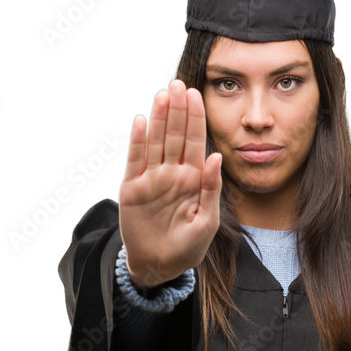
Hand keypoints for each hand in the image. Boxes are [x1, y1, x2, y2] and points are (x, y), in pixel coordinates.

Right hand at [118, 79, 221, 287]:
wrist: (159, 266)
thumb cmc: (188, 247)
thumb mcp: (207, 221)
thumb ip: (212, 189)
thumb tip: (217, 156)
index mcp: (194, 179)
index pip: (196, 142)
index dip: (196, 119)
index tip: (197, 95)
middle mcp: (173, 173)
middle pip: (175, 135)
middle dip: (178, 110)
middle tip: (178, 84)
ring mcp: (152, 179)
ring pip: (156, 142)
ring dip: (158, 118)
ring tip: (162, 94)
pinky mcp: (133, 187)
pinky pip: (135, 160)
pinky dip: (137, 141)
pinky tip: (140, 121)